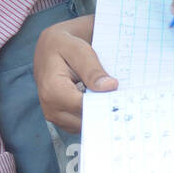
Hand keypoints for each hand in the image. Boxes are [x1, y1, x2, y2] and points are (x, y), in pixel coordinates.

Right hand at [32, 15, 116, 133]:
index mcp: (53, 91)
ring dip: (99, 114)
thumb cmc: (64, 46)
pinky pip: (81, 125)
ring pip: (86, 125)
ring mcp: (54, 116)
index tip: (124, 100)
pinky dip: (93, 115)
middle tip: (122, 99)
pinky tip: (100, 101)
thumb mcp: (79, 51)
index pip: (86, 108)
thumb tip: (110, 87)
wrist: (49, 49)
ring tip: (110, 98)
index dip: (106, 104)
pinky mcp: (61, 120)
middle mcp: (51, 108)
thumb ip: (93, 70)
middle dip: (104, 110)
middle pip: (87, 120)